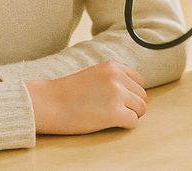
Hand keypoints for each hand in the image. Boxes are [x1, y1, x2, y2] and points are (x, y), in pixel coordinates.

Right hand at [26, 61, 147, 134]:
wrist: (48, 103)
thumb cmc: (66, 93)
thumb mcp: (94, 74)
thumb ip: (113, 79)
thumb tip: (133, 93)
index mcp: (113, 66)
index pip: (139, 80)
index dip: (131, 93)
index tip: (120, 101)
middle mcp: (118, 78)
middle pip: (142, 95)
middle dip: (133, 105)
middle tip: (115, 112)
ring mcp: (118, 94)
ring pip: (141, 108)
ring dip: (131, 115)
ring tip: (112, 118)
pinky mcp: (115, 113)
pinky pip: (134, 122)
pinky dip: (125, 125)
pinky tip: (110, 124)